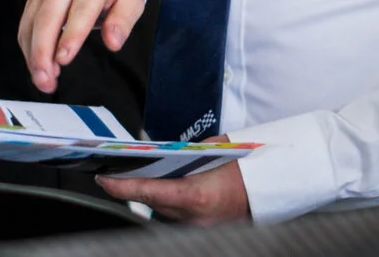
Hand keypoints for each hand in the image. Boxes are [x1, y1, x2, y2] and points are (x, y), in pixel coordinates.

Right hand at [17, 0, 146, 93]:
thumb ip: (123, 21)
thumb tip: (113, 43)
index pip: (80, 10)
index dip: (70, 37)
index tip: (63, 60)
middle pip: (47, 17)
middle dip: (42, 52)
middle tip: (46, 79)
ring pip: (32, 21)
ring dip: (32, 53)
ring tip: (42, 78)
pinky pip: (26, 21)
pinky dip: (27, 45)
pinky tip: (36, 63)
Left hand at [97, 153, 249, 222]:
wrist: (275, 185)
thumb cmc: (250, 163)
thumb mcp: (215, 149)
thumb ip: (186, 155)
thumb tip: (164, 155)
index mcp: (196, 195)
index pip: (147, 192)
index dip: (120, 187)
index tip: (103, 179)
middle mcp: (194, 216)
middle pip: (152, 203)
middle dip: (134, 188)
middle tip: (117, 172)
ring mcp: (200, 227)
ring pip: (164, 211)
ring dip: (154, 195)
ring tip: (141, 177)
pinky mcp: (205, 230)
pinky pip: (178, 215)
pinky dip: (171, 201)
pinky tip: (170, 188)